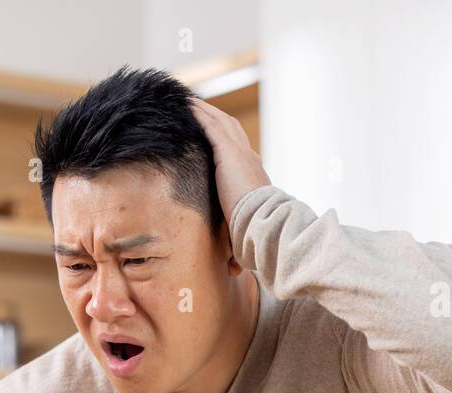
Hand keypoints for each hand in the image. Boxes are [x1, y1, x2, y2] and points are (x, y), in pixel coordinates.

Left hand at [190, 98, 271, 222]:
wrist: (262, 218)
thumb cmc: (253, 221)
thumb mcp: (244, 209)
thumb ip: (236, 208)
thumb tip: (233, 231)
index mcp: (252, 168)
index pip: (237, 143)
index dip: (224, 132)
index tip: (212, 126)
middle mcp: (248, 155)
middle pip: (230, 126)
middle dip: (214, 114)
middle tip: (198, 105)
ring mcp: (239, 151)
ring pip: (221, 121)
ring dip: (205, 110)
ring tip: (189, 101)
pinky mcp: (228, 152)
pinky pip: (212, 127)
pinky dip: (200, 116)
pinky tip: (189, 108)